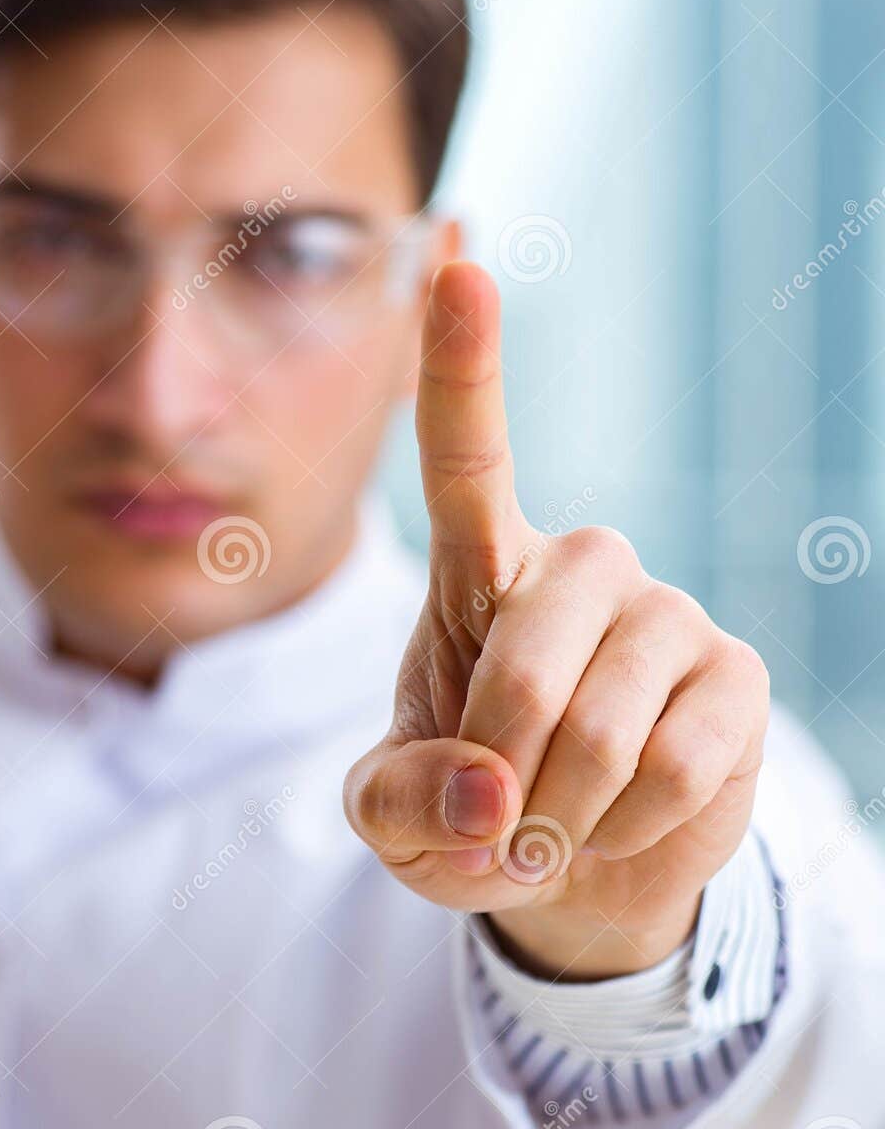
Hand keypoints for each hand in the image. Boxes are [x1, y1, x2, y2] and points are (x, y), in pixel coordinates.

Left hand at [343, 262, 768, 978]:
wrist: (566, 866)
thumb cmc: (464, 812)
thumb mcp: (392, 817)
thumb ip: (399, 803)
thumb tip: (486, 794)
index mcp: (478, 572)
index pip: (464, 457)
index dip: (461, 365)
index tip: (455, 263)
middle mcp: (579, 567)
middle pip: (527, 664)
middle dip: (496, 774)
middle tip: (497, 819)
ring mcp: (665, 615)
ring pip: (602, 730)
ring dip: (559, 813)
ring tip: (553, 819)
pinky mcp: (735, 677)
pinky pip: (675, 767)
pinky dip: (626, 825)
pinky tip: (621, 814)